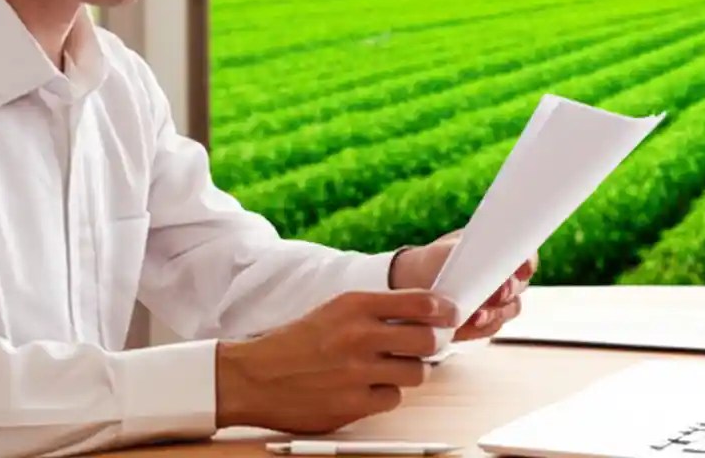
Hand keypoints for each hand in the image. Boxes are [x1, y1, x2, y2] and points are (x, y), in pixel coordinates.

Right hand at [214, 289, 456, 434]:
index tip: (450, 315)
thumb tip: (428, 312)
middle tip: (426, 346)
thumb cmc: (298, 341)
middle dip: (432, 344)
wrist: (254, 376)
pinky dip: (386, 395)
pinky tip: (367, 388)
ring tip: (389, 368)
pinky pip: (394, 399)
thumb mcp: (335, 310)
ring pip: (416, 372)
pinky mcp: (352, 404)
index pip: (420, 301)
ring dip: (409, 371)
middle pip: (427, 340)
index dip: (443, 310)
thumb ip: (378, 310)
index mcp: (355, 304)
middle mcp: (359, 335)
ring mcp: (356, 372)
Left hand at [388, 228, 538, 341]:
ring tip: (477, 316)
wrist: (415, 282)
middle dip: (509, 291)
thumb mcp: (450, 250)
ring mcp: (499, 302)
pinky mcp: (486, 322)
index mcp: (503, 254)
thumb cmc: (436, 260)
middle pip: (520, 287)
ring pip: (509, 310)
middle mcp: (506, 278)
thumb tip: (485, 260)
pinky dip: (479, 328)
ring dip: (495, 313)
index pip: (526, 257)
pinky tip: (465, 327)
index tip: (522, 268)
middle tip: (498, 293)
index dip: (527, 263)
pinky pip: (491, 328)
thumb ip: (470, 254)